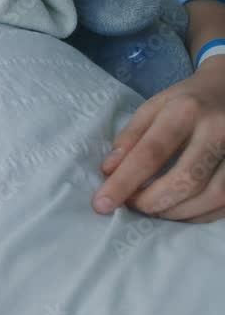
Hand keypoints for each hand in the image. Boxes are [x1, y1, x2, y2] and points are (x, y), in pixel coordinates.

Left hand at [94, 55, 224, 222]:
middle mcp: (218, 129)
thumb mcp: (153, 107)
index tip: (101, 204)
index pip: (150, 153)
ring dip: (177, 212)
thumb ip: (130, 138)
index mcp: (186, 110)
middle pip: (186, 180)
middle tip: (132, 206)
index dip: (124, 183)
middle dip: (152, 203)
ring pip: (213, 196)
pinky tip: (181, 209)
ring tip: (155, 209)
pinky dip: (200, 214)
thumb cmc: (187, 100)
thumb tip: (108, 172)